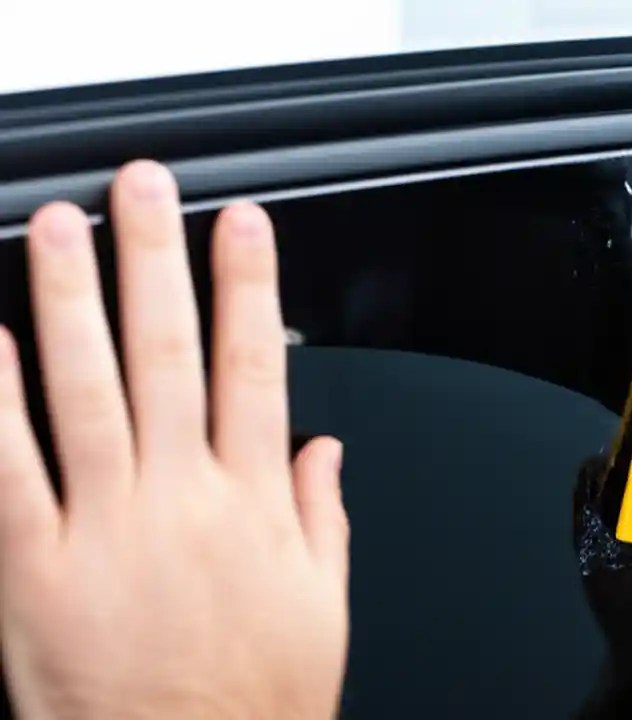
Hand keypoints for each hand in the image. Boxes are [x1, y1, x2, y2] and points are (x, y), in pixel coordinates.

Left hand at [0, 162, 347, 718]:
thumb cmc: (254, 704)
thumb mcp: (321, 608)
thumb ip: (321, 516)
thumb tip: (324, 448)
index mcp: (257, 506)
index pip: (258, 368)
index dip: (251, 286)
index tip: (244, 224)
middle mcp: (184, 502)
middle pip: (172, 356)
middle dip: (159, 260)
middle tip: (146, 188)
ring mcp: (110, 530)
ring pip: (89, 391)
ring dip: (74, 300)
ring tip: (64, 227)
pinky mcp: (38, 570)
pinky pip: (12, 472)